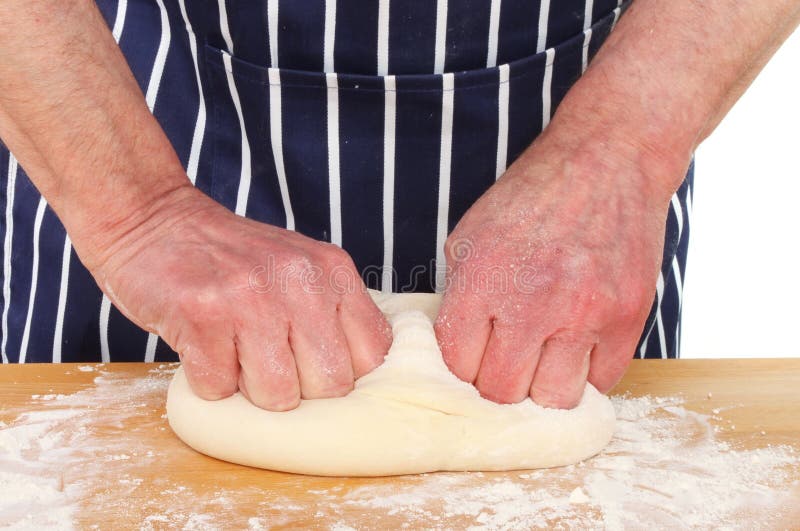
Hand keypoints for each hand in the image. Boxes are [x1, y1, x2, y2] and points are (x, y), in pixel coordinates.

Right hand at [91, 186, 391, 410]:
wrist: (153, 220)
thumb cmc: (230, 257)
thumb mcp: (299, 267)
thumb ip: (332, 312)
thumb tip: (357, 379)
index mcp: (333, 270)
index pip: (373, 354)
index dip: (346, 376)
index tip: (318, 374)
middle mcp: (300, 282)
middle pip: (330, 385)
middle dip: (299, 391)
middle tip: (268, 363)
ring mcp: (250, 297)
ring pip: (278, 396)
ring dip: (250, 390)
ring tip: (233, 353)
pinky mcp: (201, 316)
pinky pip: (219, 389)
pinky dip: (208, 381)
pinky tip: (202, 347)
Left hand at [435, 131, 680, 408]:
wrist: (607, 161)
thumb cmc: (534, 196)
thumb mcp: (471, 234)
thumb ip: (461, 296)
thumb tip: (457, 352)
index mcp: (483, 280)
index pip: (458, 364)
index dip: (462, 369)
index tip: (474, 361)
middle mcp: (532, 302)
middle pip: (502, 391)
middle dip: (499, 385)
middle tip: (508, 366)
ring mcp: (584, 314)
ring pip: (553, 399)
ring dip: (544, 389)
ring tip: (545, 363)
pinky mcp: (627, 318)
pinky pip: (603, 382)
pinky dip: (587, 376)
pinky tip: (578, 350)